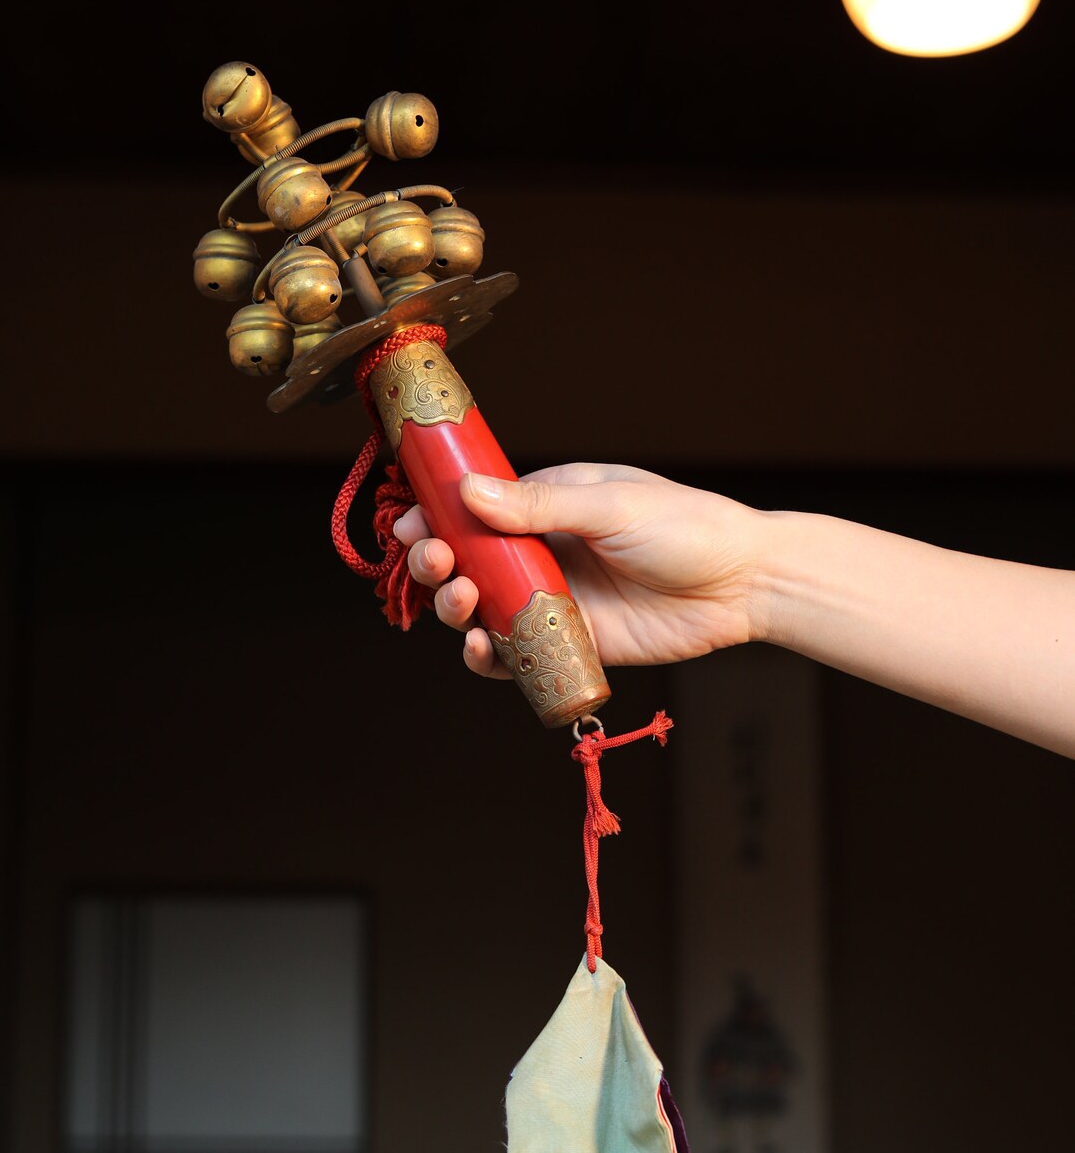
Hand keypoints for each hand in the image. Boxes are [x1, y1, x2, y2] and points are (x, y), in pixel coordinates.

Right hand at [392, 462, 767, 677]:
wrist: (743, 585)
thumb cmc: (687, 527)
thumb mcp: (610, 505)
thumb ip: (540, 504)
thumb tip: (470, 493)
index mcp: (547, 503)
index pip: (474, 509)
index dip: (436, 519)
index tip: (410, 530)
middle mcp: (542, 551)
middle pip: (468, 562)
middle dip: (439, 565)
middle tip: (439, 565)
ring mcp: (554, 598)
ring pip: (483, 610)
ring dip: (458, 609)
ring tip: (464, 604)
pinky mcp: (572, 642)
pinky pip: (518, 654)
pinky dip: (490, 658)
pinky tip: (480, 651)